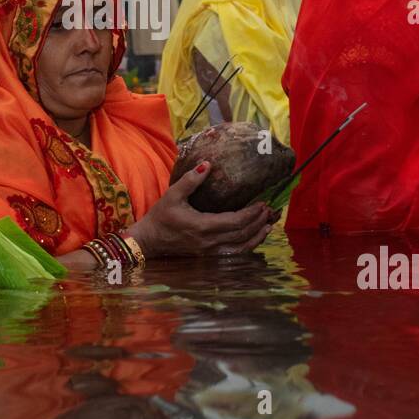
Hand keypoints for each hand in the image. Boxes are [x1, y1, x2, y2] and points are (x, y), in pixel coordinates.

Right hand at [128, 161, 275, 258]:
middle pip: (242, 234)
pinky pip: (234, 253)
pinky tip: (255, 238)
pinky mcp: (208, 255)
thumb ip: (191, 180)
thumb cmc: (160, 216)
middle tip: (270, 209)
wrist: (149, 241)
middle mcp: (209, 241)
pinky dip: (248, 246)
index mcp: (202, 226)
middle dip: (258, 221)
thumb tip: (208, 164)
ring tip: (269, 224)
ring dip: (257, 236)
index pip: (235, 222)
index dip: (251, 213)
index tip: (262, 203)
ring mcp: (209, 251)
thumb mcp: (173, 194)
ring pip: (241, 247)